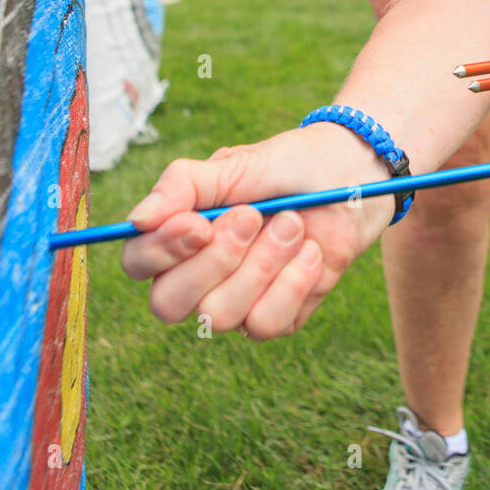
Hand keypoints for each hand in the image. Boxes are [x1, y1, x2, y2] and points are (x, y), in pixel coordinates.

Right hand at [121, 124, 395, 339]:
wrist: (352, 176)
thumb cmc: (286, 165)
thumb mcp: (233, 165)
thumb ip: (182, 186)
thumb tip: (137, 221)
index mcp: (178, 235)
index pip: (138, 263)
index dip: (162, 251)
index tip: (199, 223)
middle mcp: (199, 276)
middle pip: (168, 304)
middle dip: (215, 262)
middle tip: (254, 216)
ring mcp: (237, 300)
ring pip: (220, 316)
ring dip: (262, 265)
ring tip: (293, 224)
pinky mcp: (277, 317)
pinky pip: (267, 324)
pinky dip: (293, 284)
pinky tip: (310, 252)